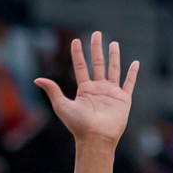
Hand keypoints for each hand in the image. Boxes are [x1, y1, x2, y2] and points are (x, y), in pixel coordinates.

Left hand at [36, 32, 138, 146]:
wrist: (96, 138)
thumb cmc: (78, 125)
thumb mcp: (62, 106)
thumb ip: (53, 91)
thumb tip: (37, 80)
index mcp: (84, 90)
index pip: (81, 66)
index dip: (78, 53)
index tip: (76, 40)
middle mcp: (98, 89)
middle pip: (98, 63)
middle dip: (97, 48)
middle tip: (97, 34)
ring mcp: (112, 93)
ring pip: (113, 69)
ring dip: (114, 56)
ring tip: (113, 43)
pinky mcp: (124, 99)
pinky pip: (129, 83)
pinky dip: (133, 73)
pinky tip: (135, 63)